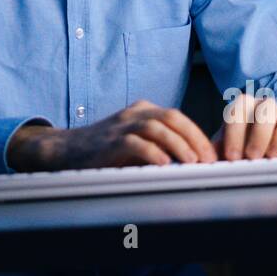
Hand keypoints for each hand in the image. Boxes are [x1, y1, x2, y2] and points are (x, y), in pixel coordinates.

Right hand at [8, 100, 218, 171]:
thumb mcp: (134, 142)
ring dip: (178, 145)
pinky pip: (135, 143)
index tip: (211, 154)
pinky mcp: (109, 142)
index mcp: (142, 111)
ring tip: (191, 162)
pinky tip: (164, 165)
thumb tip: (192, 161)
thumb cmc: (103, 150)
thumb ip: (158, 145)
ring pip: (157, 127)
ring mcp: (120, 126)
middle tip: (207, 160)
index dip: (197, 134)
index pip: (177, 116)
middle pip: (172, 118)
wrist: (65, 150)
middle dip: (194, 138)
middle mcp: (133, 114)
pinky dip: (153, 153)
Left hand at [212, 93, 276, 159]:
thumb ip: (221, 148)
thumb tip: (207, 157)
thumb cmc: (248, 142)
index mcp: (245, 106)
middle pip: (265, 110)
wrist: (275, 139)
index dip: (234, 133)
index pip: (238, 110)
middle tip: (254, 157)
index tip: (232, 157)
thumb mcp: (233, 143)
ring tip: (274, 157)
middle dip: (259, 135)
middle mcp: (267, 105)